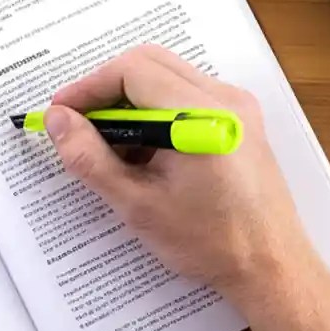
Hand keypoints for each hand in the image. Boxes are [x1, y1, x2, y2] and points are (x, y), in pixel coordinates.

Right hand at [45, 46, 321, 307]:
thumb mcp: (137, 204)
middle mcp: (225, 99)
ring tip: (109, 148)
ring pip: (167, 78)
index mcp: (202, 115)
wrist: (270, 266)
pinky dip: (156, 112)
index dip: (88, 87)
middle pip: (149, 64)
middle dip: (106, 89)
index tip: (62, 113)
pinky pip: (187, 96)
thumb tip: (59, 122)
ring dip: (130, 102)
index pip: (132, 71)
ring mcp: (237, 107)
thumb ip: (90, 157)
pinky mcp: (239, 121)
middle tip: (78, 124)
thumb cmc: (212, 242)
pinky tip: (142, 154)